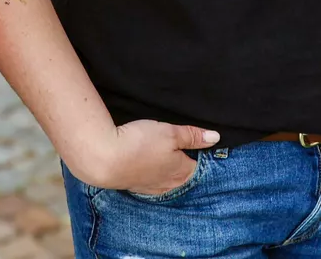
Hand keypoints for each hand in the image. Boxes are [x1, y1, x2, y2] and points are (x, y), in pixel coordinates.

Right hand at [69, 119, 218, 194]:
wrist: (105, 158)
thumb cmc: (140, 143)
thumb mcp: (170, 133)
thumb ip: (192, 136)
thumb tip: (215, 137)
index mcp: (183, 172)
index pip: (200, 166)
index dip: (201, 154)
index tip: (201, 144)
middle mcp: (169, 184)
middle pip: (184, 175)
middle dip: (186, 164)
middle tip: (185, 150)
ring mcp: (151, 187)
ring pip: (167, 180)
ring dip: (168, 170)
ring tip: (165, 157)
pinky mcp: (135, 186)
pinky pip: (150, 182)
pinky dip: (152, 174)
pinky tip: (147, 166)